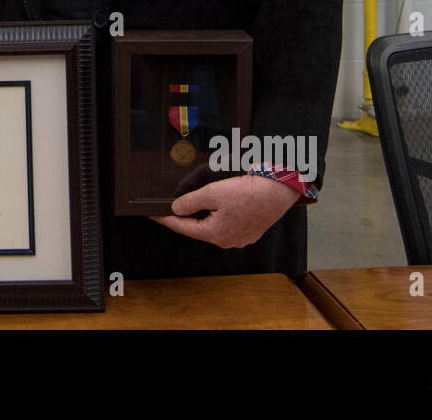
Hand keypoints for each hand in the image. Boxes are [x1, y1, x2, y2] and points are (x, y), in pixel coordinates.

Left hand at [151, 174, 299, 248]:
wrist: (277, 191)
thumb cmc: (249, 193)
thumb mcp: (212, 193)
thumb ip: (190, 202)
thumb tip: (176, 209)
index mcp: (215, 234)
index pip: (182, 227)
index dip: (166, 219)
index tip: (154, 215)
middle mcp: (227, 240)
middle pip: (197, 228)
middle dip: (184, 218)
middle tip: (170, 207)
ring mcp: (239, 238)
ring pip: (212, 227)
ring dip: (201, 216)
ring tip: (191, 205)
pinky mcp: (248, 231)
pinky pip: (226, 225)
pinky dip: (217, 216)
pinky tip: (215, 206)